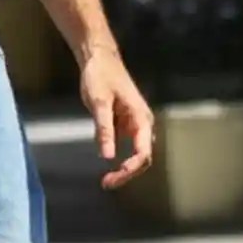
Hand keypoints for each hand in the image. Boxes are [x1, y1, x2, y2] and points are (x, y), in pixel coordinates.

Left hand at [79, 46, 154, 189]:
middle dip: (127, 173)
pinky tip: (105, 164)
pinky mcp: (123, 125)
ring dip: (123, 169)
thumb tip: (107, 157)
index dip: (131, 167)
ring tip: (106, 181)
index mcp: (142, 118)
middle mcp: (142, 124)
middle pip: (142, 157)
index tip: (115, 175)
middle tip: (106, 184)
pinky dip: (116, 158)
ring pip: (134, 154)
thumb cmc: (100, 76)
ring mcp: (133, 125)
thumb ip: (104, 130)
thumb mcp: (99, 103)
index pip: (143, 151)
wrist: (99, 59)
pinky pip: (123, 146)